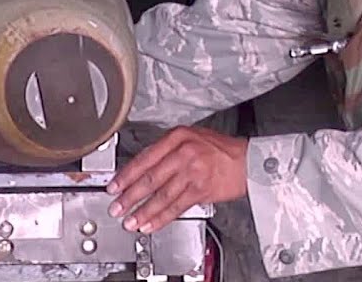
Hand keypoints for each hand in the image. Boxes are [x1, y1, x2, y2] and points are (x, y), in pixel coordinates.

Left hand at [105, 125, 249, 233]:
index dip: (126, 175)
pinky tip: (150, 224)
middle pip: (150, 178)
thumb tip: (141, 168)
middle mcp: (184, 153)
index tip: (114, 186)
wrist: (247, 160)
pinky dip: (161, 218)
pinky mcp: (201, 190)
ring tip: (130, 221)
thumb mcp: (190, 137)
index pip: (145, 158)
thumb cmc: (220, 149)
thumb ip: (166, 149)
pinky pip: (176, 207)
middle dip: (129, 196)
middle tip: (117, 207)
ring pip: (161, 195)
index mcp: (177, 137)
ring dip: (143, 211)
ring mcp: (193, 172)